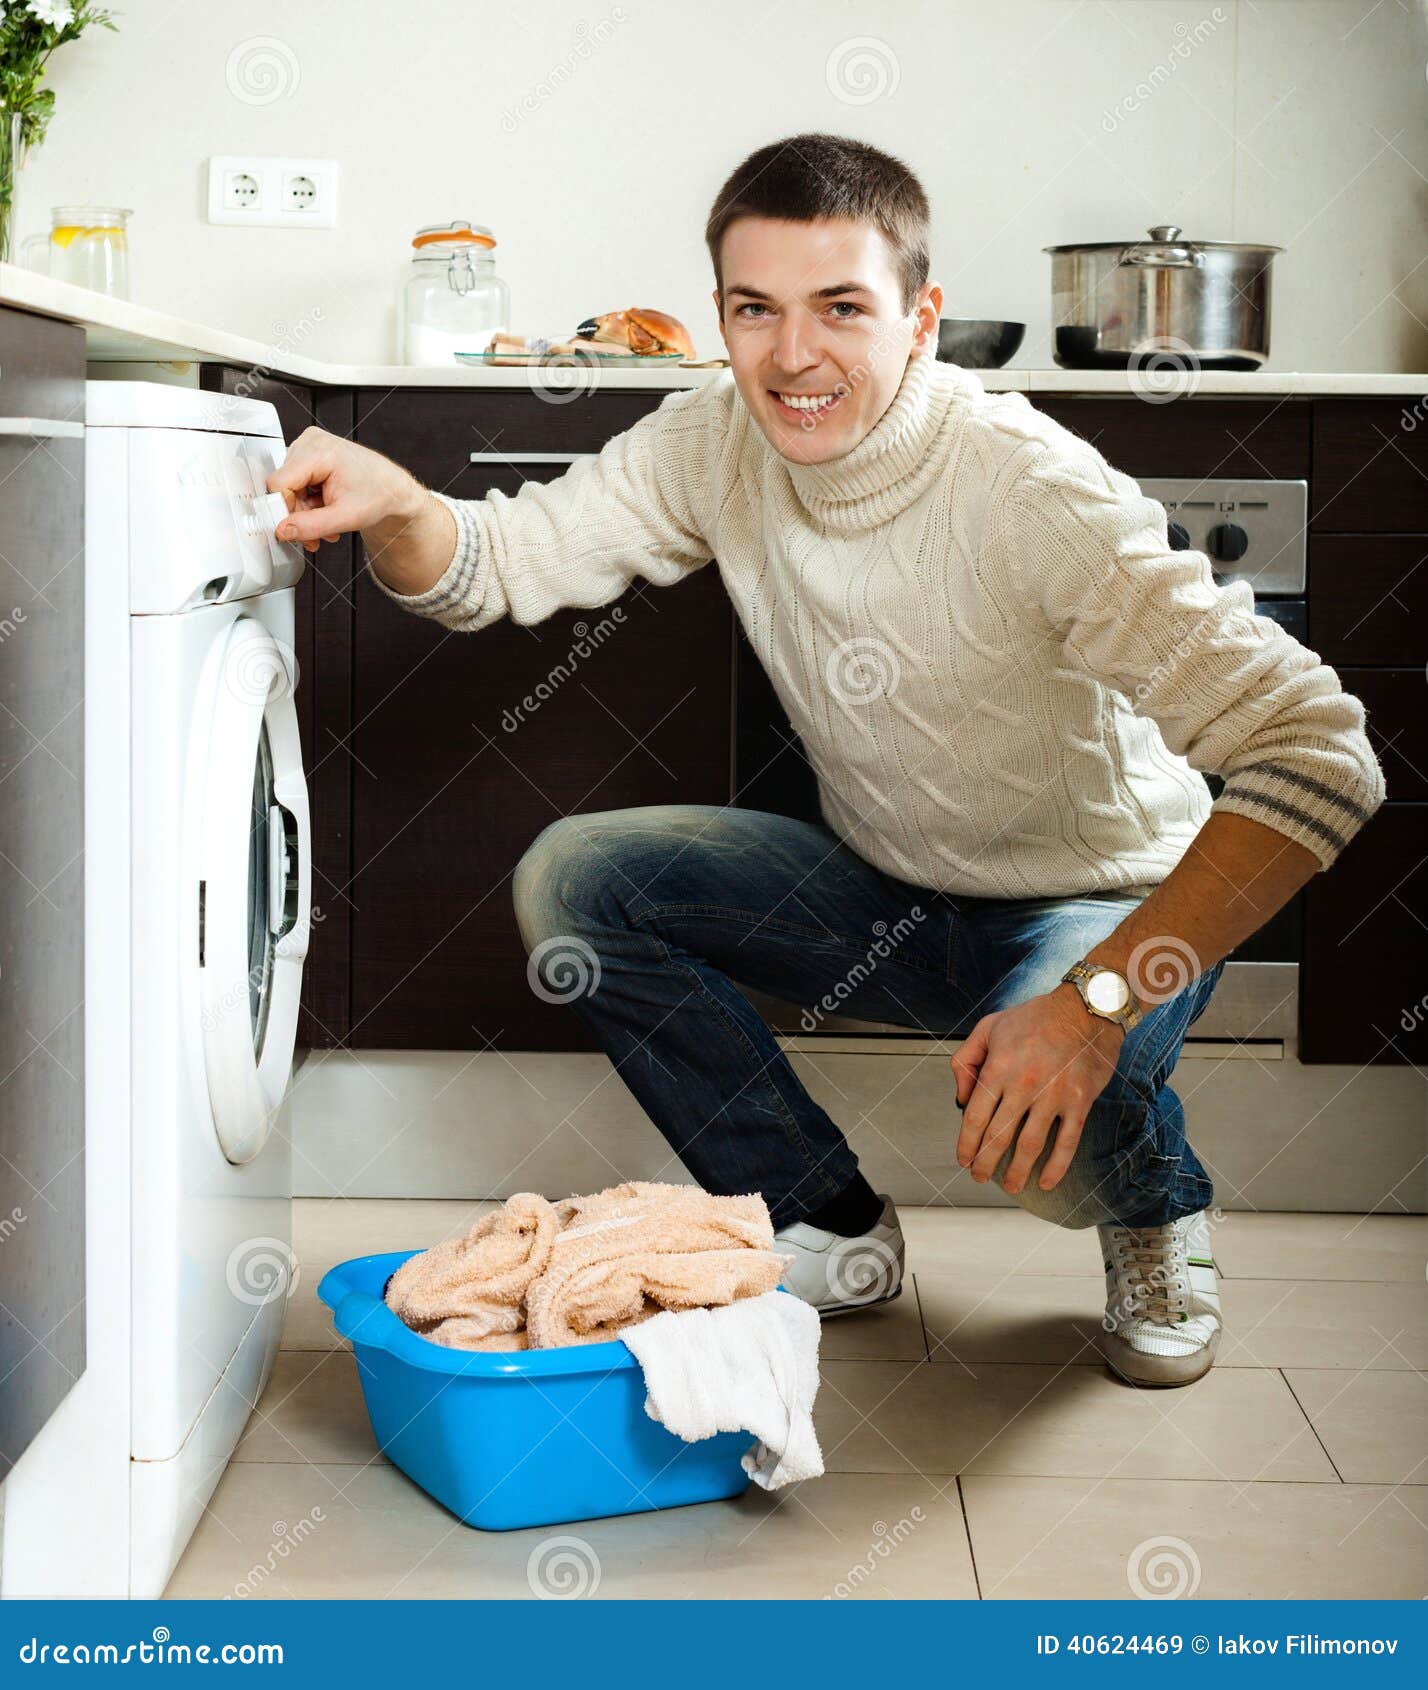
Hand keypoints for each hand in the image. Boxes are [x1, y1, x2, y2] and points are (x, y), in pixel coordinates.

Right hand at [265, 426, 427, 553]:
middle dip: (299, 514)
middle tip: (318, 532)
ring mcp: (310, 444)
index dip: (283, 510)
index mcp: (320, 451)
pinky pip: (295, 482)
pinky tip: (324, 507)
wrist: (391, 488)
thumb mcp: (346, 517)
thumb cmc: (378, 495)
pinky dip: (307, 501)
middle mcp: (312, 441)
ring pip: (288, 487)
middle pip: (284, 487)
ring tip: (327, 519)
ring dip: (304, 511)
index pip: (279, 483)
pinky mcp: (309, 452)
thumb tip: (283, 531)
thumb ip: (311, 526)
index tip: (293, 530)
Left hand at [949, 984, 1125, 1194]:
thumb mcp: (989, 1027)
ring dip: (1017, 1171)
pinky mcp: (1079, 1102)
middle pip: (999, 1136)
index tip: (964, 1159)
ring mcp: (1053, 1095)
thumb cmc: (1035, 1017)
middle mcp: (1024, 1084)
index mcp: (998, 1067)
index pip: (976, 1117)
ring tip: (1010, 1185)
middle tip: (980, 1177)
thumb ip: (966, 1061)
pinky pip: (1067, 1142)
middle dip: (986, 1163)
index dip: (967, 1144)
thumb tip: (961, 1098)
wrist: (1085, 1008)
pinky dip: (1056, 1167)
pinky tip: (1046, 1182)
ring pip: (1030, 1145)